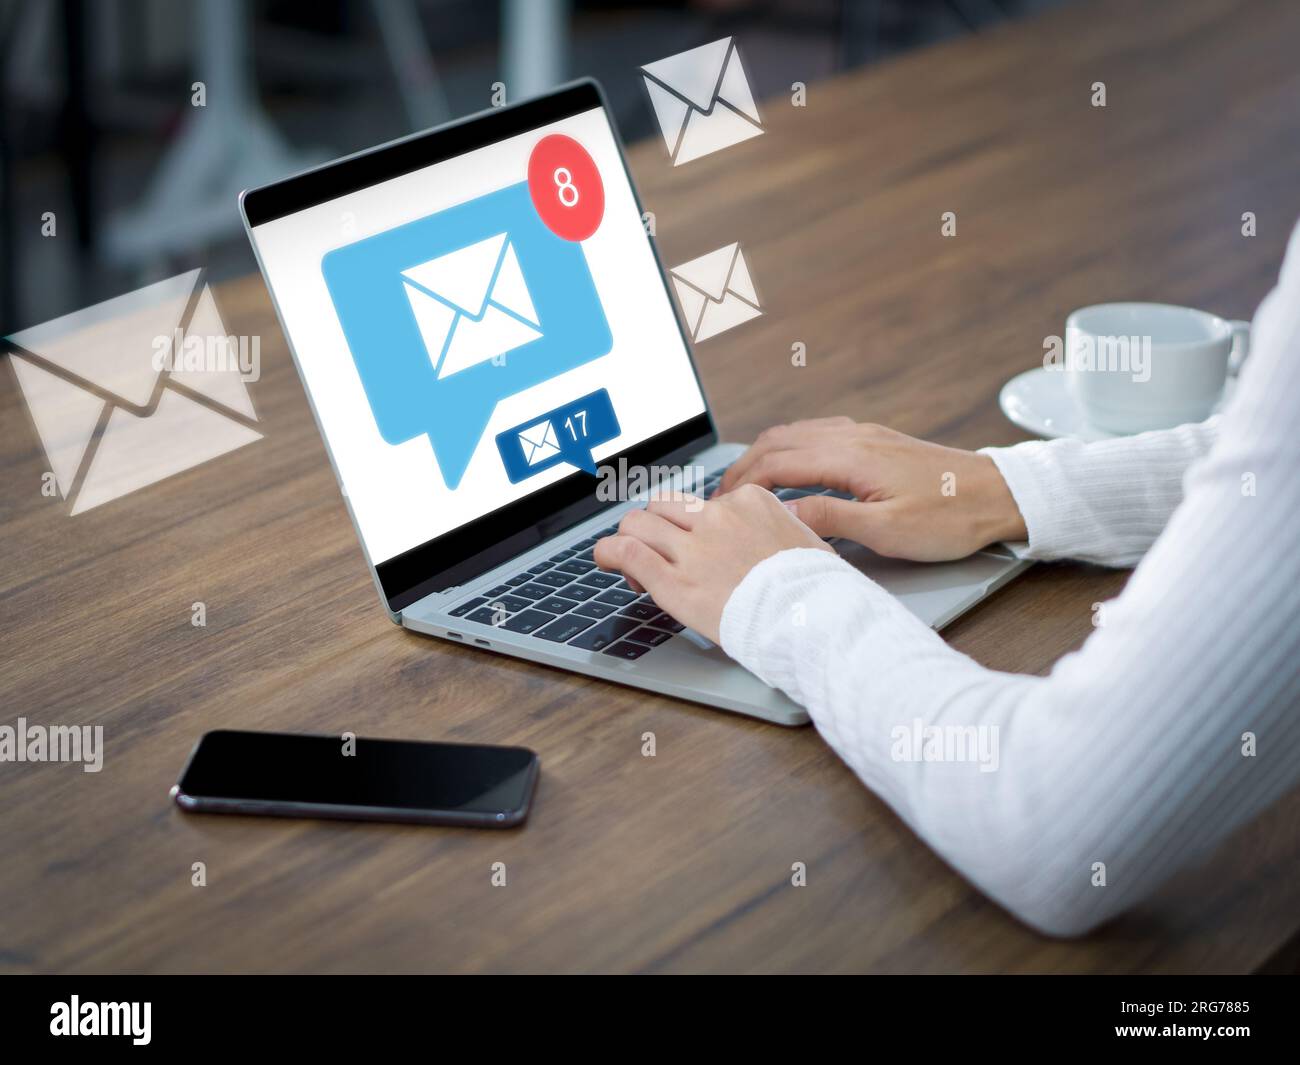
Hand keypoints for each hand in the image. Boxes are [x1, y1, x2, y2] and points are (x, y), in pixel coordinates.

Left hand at [593, 486, 832, 643]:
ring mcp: (694, 550)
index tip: (693, 549)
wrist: (816, 620)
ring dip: (630, 538)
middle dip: (655, 527)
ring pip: (638, 523)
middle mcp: (717, 519)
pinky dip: (609, 553)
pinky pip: (627, 554)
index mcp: (749, 502)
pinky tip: (605, 560)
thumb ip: (778, 528)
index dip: (689, 527)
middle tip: (659, 553)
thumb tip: (773, 528)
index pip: (701, 503)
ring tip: (629, 560)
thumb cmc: (817, 589)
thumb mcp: (806, 540)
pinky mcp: (675, 583)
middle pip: (663, 506)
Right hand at [717, 417, 1026, 560]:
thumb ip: (831, 519)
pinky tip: (789, 466)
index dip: (740, 486)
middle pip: (777, 443)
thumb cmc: (950, 517)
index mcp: (850, 457)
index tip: (720, 509)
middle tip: (720, 498)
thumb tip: (783, 515)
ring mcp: (864, 434)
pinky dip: (789, 448)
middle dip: (741, 468)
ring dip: (763, 456)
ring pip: (795, 433)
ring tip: (744, 484)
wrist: (1000, 495)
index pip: (775, 465)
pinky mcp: (875, 439)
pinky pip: (817, 433)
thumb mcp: (887, 531)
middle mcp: (852, 436)